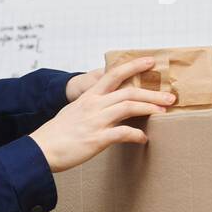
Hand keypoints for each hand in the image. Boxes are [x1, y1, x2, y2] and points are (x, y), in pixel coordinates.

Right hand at [31, 56, 175, 172]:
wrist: (40, 150)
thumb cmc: (55, 134)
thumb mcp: (71, 112)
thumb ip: (89, 108)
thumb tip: (104, 110)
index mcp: (87, 97)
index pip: (113, 75)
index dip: (133, 67)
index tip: (150, 62)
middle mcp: (93, 106)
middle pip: (128, 92)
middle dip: (152, 93)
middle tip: (171, 96)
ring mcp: (95, 121)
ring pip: (129, 107)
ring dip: (150, 108)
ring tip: (164, 112)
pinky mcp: (97, 138)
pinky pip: (123, 133)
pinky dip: (137, 135)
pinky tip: (143, 139)